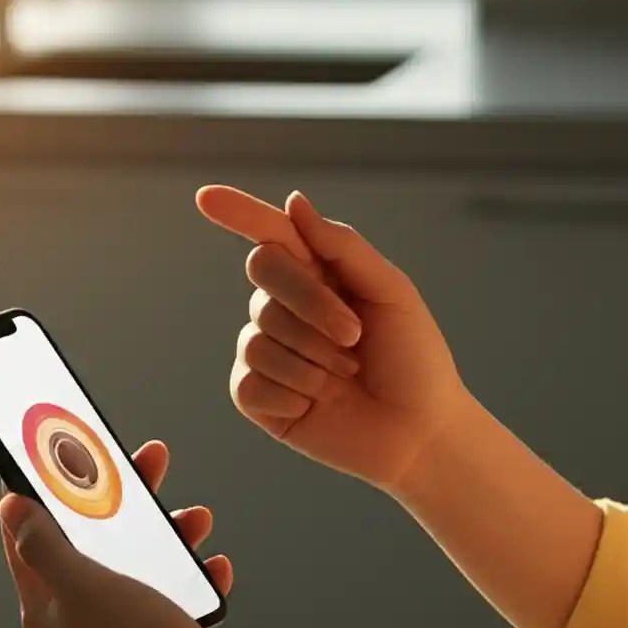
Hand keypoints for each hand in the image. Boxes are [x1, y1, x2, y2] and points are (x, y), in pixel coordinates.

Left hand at [0, 440, 232, 627]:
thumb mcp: (87, 589)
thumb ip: (47, 546)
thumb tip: (10, 505)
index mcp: (50, 604)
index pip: (28, 534)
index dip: (37, 487)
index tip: (52, 447)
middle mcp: (81, 615)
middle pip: (93, 537)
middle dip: (121, 497)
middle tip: (146, 460)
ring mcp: (121, 627)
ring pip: (139, 559)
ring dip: (168, 532)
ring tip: (194, 517)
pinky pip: (177, 592)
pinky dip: (196, 573)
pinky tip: (213, 567)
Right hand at [197, 186, 474, 489]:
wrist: (420, 431)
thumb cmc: (414, 359)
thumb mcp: (391, 293)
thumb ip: (343, 247)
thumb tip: (293, 202)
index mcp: (319, 274)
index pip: (270, 235)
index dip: (239, 213)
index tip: (207, 196)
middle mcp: (285, 306)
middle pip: (263, 273)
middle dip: (312, 302)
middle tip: (355, 335)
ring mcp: (266, 351)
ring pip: (259, 334)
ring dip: (314, 359)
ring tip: (348, 376)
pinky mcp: (256, 396)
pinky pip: (250, 380)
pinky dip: (294, 391)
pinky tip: (320, 402)